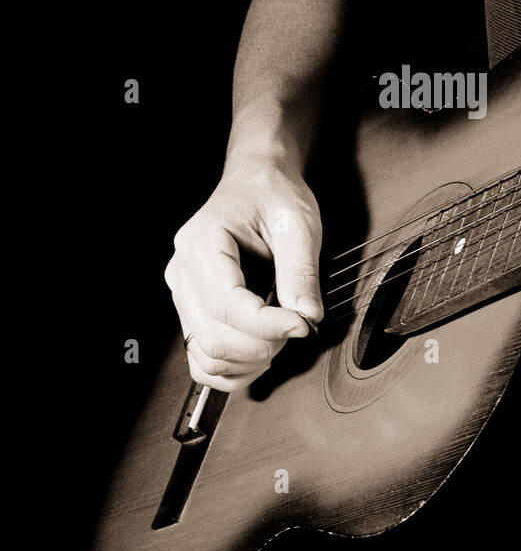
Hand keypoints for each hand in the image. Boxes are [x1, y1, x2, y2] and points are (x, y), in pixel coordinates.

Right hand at [164, 161, 323, 390]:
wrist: (256, 180)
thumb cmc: (272, 194)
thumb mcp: (299, 225)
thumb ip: (301, 273)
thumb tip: (308, 318)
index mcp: (203, 242)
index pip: (229, 304)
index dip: (269, 326)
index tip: (304, 325)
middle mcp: (183, 270)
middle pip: (214, 336)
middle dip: (263, 345)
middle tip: (298, 328)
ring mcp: (183, 292)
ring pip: (205, 353)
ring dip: (247, 361)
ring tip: (280, 340)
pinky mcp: (192, 309)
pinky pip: (200, 356)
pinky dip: (230, 369)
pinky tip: (259, 356)